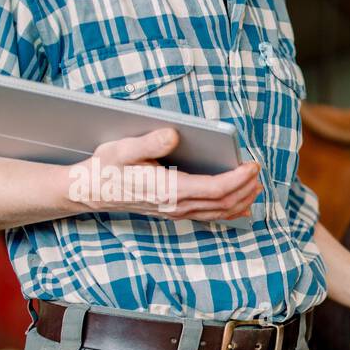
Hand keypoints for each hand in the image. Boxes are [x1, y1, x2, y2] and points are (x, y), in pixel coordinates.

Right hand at [74, 128, 260, 221]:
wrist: (91, 191)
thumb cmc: (107, 167)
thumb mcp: (121, 149)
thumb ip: (149, 142)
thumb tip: (174, 134)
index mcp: (168, 189)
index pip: (215, 188)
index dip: (239, 178)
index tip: (252, 165)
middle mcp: (176, 205)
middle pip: (223, 202)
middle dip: (246, 187)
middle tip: (259, 172)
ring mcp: (177, 212)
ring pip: (219, 212)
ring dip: (242, 199)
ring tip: (256, 186)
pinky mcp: (175, 212)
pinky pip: (210, 216)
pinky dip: (230, 211)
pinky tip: (241, 205)